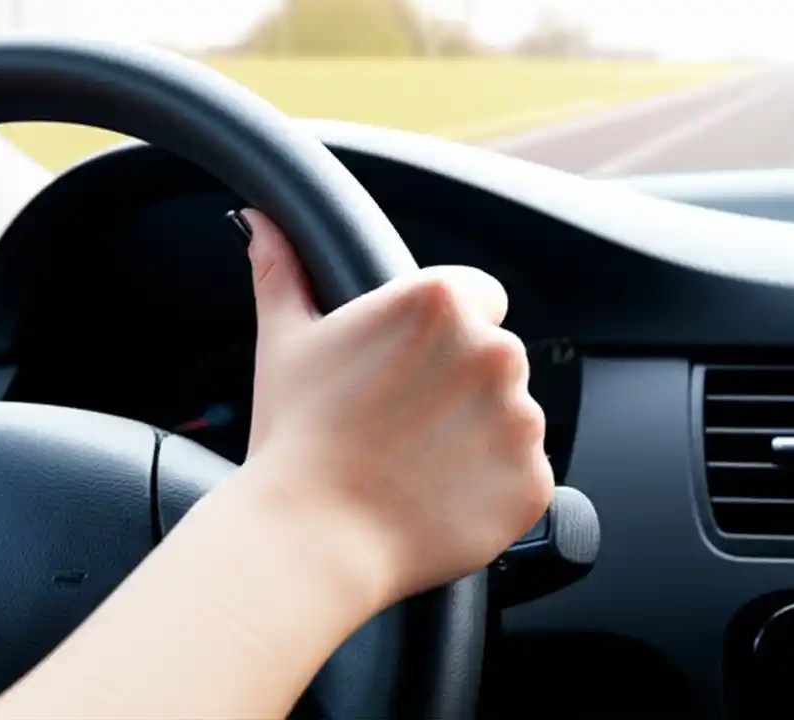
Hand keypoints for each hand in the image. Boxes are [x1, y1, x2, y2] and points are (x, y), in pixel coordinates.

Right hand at [239, 209, 553, 604]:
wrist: (312, 538)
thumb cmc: (296, 437)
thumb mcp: (286, 341)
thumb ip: (283, 271)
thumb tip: (259, 224)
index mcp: (443, 302)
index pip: (478, 297)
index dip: (444, 332)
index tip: (411, 366)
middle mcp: (496, 352)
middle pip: (496, 357)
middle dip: (460, 384)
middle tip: (403, 422)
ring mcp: (522, 421)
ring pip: (513, 416)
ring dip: (479, 435)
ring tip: (416, 464)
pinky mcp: (534, 482)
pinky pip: (522, 474)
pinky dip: (491, 487)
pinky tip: (437, 497)